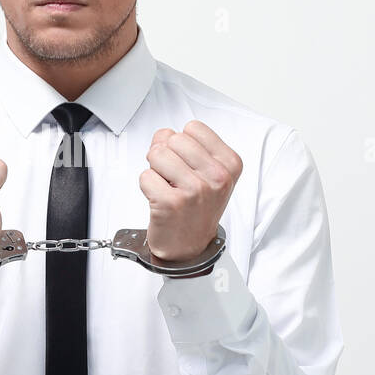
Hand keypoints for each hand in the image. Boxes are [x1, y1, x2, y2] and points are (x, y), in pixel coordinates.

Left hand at [139, 120, 241, 262]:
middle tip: (175, 179)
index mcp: (229, 164)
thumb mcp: (206, 172)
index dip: (182, 144)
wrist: (189, 247)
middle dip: (167, 156)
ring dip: (156, 170)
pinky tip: (160, 200)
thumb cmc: (197, 208)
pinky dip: (147, 187)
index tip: (188, 165)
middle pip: (173, 138)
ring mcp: (195, 190)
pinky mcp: (172, 203)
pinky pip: (145, 176)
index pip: (193, 128)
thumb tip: (162, 134)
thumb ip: (186, 145)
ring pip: (156, 154)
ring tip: (168, 188)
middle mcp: (217, 176)